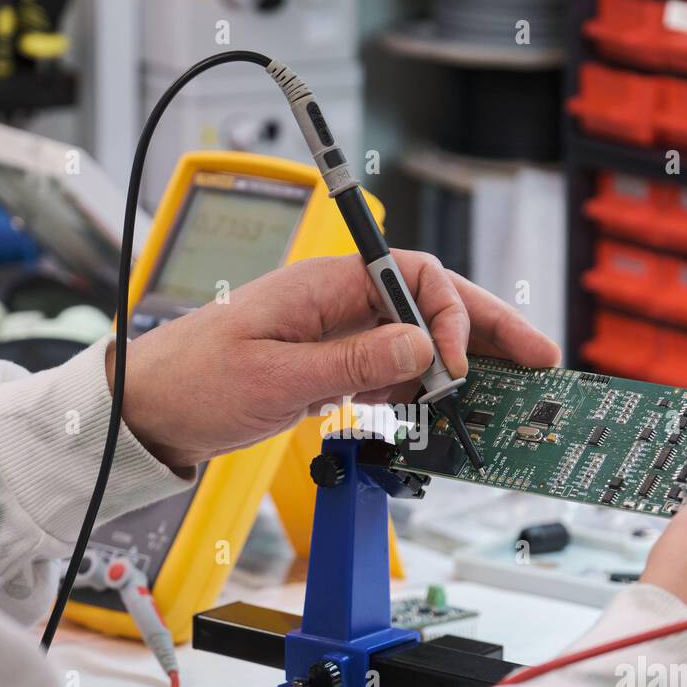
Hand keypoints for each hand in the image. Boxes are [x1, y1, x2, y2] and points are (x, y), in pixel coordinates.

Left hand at [109, 250, 560, 467]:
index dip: (450, 317)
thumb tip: (419, 348)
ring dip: (454, 366)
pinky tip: (429, 411)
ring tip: (497, 394)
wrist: (148, 408)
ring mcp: (335, 332)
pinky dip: (416, 390)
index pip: (415, 275)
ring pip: (415, 337)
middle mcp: (336, 301)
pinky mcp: (329, 363)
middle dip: (484, 330)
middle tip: (537, 360)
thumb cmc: (193, 380)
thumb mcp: (275, 377)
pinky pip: (389, 368)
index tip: (457, 368)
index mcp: (323, 284)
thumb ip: (351, 363)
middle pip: (429, 301)